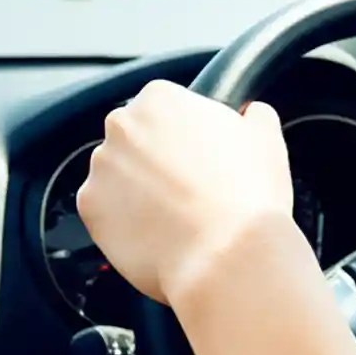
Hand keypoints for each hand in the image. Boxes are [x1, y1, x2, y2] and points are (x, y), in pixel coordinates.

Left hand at [76, 80, 294, 304]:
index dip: (184, 137)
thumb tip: (252, 113)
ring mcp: (101, 167)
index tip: (199, 158)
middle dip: (155, 160)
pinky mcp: (89, 208)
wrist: (225, 256)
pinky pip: (105, 210)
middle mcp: (122, 125)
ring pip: (118, 175)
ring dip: (137, 190)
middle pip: (135, 139)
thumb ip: (254, 115)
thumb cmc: (248, 197)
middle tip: (188, 188)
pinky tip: (157, 233)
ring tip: (175, 216)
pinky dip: (124, 221)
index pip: (164, 109)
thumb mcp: (265, 140)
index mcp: (160, 98)